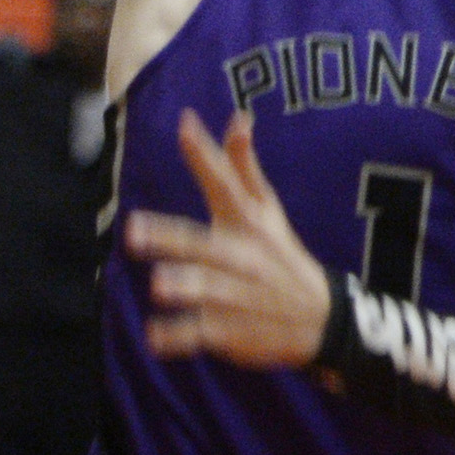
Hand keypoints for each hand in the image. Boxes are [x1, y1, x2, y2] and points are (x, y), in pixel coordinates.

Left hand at [126, 112, 331, 366]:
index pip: (226, 183)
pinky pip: (204, 334)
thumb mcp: (268, 210)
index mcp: (250, 222)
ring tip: (158, 285)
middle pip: (207, 245)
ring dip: (186, 287)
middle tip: (133, 230)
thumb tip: (238, 116)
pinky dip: (180, 337)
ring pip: (210, 291)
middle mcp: (244, 256)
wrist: (321, 319)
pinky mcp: (233, 332)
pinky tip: (155, 338)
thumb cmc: (281, 255)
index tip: (185, 126)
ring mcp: (239, 296)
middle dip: (174, 238)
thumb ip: (245, 166)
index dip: (205, 156)